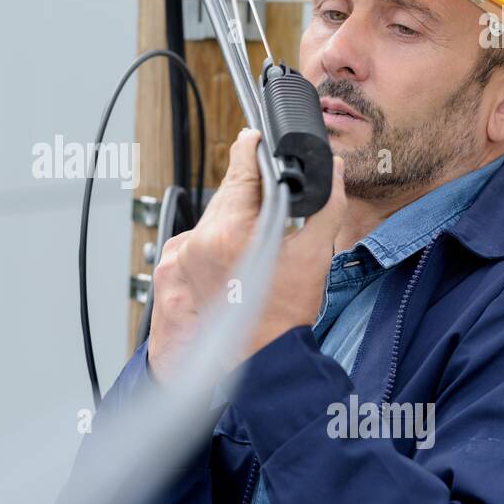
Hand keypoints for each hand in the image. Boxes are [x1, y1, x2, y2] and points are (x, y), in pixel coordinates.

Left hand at [147, 128, 346, 384]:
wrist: (254, 367)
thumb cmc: (281, 322)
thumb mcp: (315, 258)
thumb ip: (325, 206)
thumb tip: (330, 170)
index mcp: (231, 232)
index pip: (240, 168)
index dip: (252, 148)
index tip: (257, 136)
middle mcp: (198, 240)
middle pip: (226, 192)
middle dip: (250, 192)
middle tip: (273, 202)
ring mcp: (181, 257)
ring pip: (211, 216)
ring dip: (233, 218)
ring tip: (256, 243)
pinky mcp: (173, 270)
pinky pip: (197, 239)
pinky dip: (216, 241)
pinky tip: (236, 260)